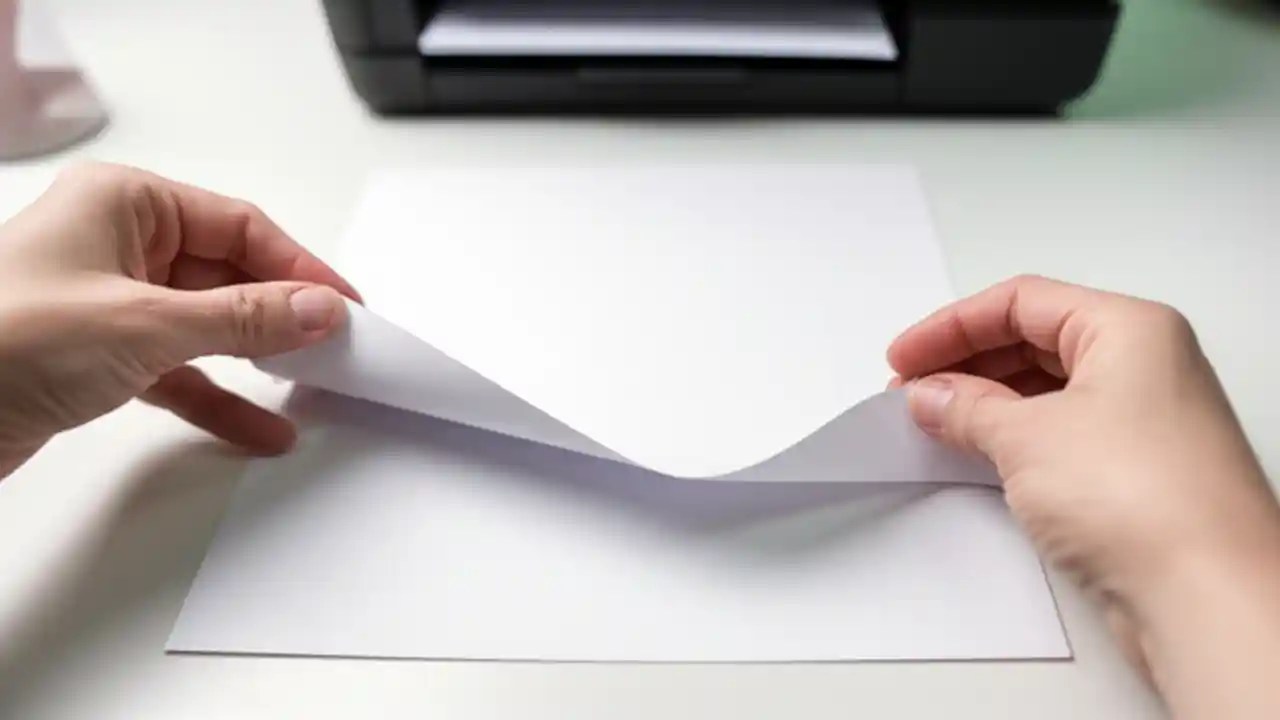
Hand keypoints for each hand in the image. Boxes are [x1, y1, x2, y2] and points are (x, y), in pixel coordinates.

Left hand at [0, 163, 357, 476]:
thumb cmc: (2, 339)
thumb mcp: (145, 323)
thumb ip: (244, 317)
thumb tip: (320, 309)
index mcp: (125, 203)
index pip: (240, 227)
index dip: (300, 269)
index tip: (346, 308)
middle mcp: (118, 245)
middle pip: (227, 274)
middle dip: (282, 316)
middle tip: (338, 348)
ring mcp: (108, 303)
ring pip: (207, 326)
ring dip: (257, 361)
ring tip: (312, 386)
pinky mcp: (97, 358)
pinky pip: (178, 371)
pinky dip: (218, 398)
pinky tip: (258, 427)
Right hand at [891, 275, 1279, 717]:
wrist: (1206, 595)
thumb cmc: (1144, 500)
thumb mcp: (1027, 437)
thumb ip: (967, 408)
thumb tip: (932, 396)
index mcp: (1130, 329)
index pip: (1022, 302)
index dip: (952, 326)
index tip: (904, 357)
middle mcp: (1146, 366)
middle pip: (1034, 342)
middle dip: (966, 365)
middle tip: (912, 393)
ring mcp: (1145, 420)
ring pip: (1047, 391)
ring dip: (987, 404)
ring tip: (935, 425)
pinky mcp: (1136, 472)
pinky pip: (1061, 435)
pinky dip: (1015, 439)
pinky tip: (978, 455)